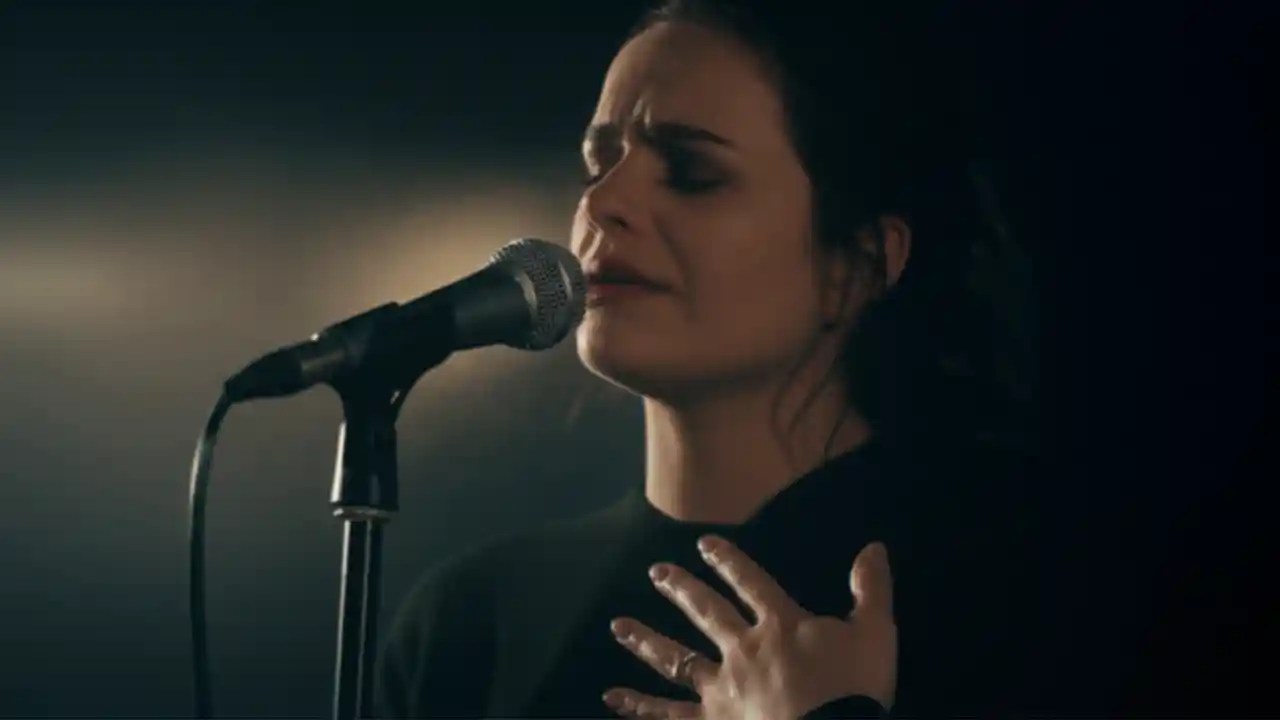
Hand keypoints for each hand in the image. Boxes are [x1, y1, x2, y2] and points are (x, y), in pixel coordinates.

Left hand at [603, 537, 895, 719]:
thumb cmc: (855, 689)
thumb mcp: (875, 634)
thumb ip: (871, 590)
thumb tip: (873, 547)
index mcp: (780, 627)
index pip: (751, 583)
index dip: (728, 561)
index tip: (704, 543)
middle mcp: (743, 650)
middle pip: (706, 612)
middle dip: (680, 589)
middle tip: (656, 572)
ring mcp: (723, 689)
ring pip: (677, 660)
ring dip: (646, 641)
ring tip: (618, 628)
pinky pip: (671, 715)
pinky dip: (641, 708)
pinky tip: (613, 698)